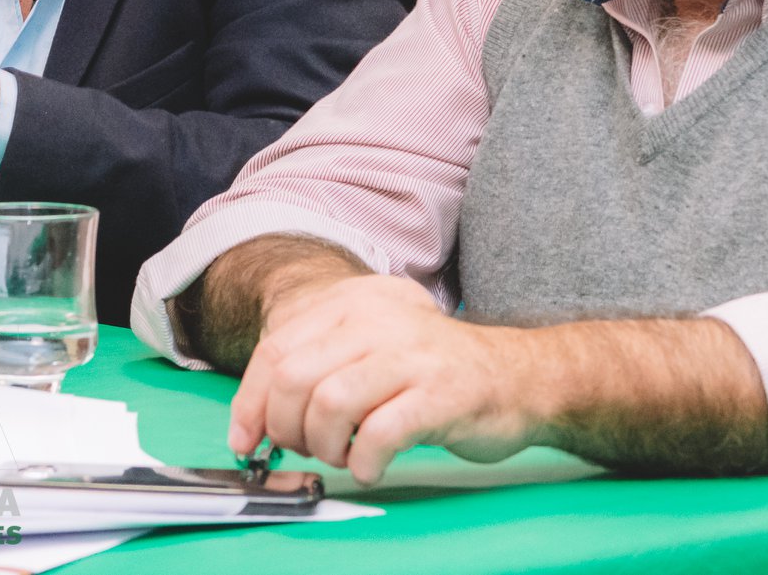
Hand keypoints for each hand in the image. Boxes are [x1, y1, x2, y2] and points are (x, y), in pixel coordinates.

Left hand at [228, 275, 545, 485]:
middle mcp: (379, 319)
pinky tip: (372, 465)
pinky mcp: (440, 393)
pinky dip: (363, 462)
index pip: (276, 349)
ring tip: (344, 455)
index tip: (248, 439)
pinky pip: (378, 434)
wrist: (519, 376)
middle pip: (295, 378)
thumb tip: (254, 421)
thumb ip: (316, 369)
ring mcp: (412, 354)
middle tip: (309, 448)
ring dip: (324, 446)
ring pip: (330, 404)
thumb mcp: (370, 349)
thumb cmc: (433, 373)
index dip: (251, 402)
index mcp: (355, 302)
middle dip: (287, 428)